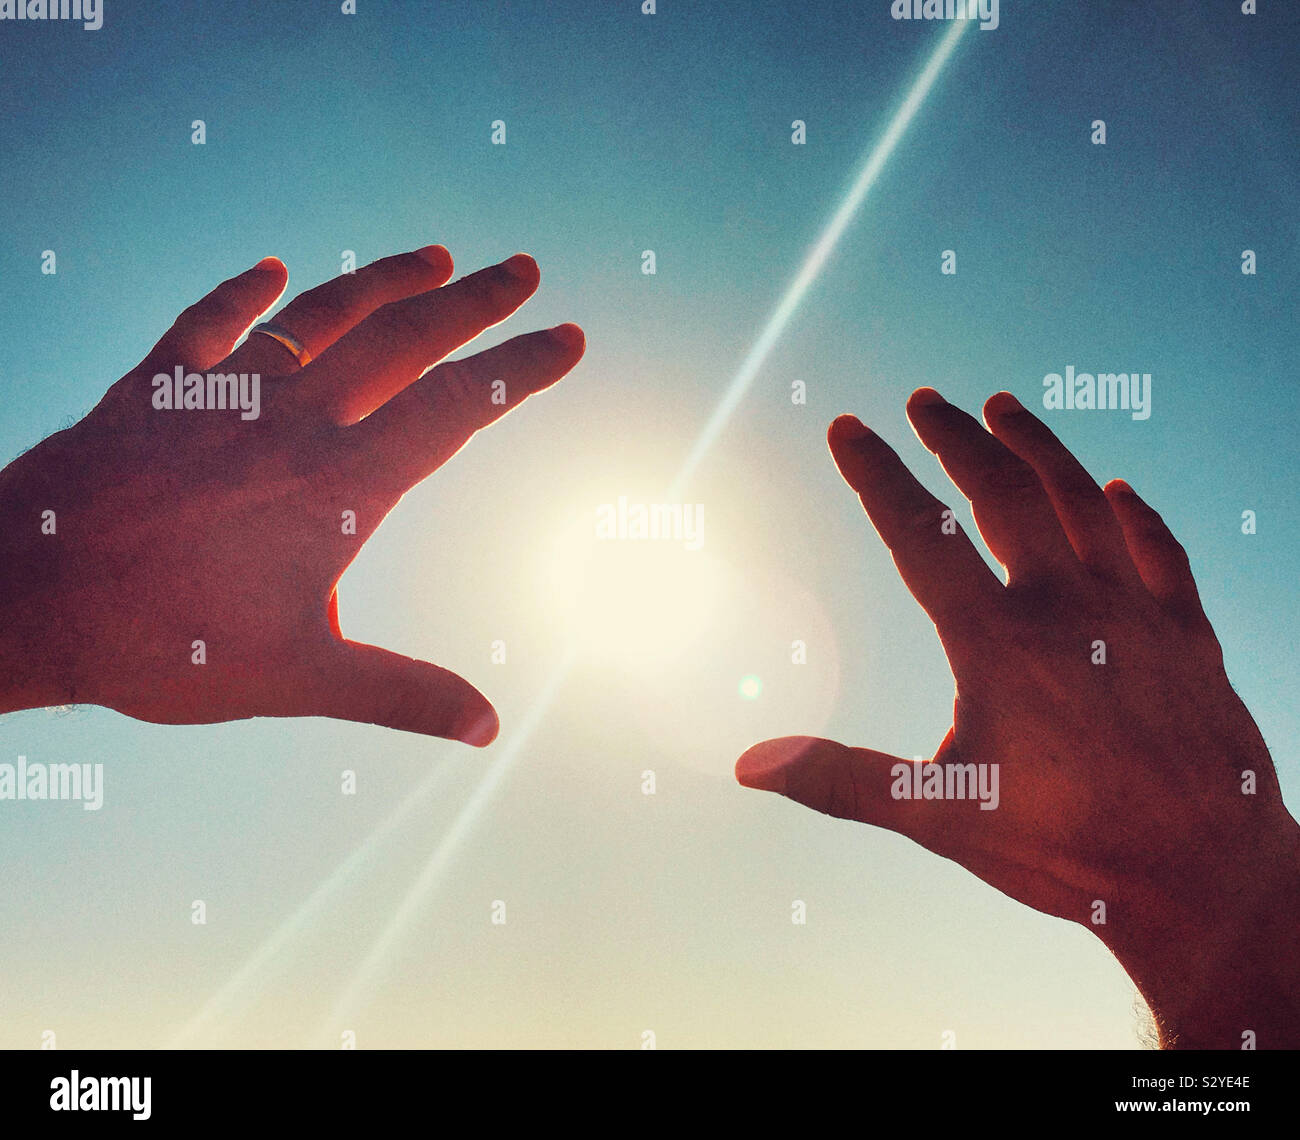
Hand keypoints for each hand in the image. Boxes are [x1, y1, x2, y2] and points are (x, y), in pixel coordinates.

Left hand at [0, 247, 583, 742]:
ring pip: (324, 317)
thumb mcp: (298, 681)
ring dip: (384, 281)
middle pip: (405, 340)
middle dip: (475, 302)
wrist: (28, 595)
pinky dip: (243, 294)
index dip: (520, 368)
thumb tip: (487, 725)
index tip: (569, 336)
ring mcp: (225, 397)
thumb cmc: (164, 644)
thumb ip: (402, 694)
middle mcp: (294, 424)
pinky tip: (271, 269)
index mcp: (340, 486)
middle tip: (525, 269)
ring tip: (434, 256)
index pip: (456, 408)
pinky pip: (211, 324)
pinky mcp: (159, 387)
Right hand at [736, 388, 1299, 1047]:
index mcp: (999, 643)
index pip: (921, 533)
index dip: (876, 474)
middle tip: (926, 400)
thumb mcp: (941, 817)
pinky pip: (1158, 549)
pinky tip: (1116, 489)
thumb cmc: (1070, 852)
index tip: (848, 428)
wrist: (1209, 879)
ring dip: (1037, 448)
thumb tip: (748, 764)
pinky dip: (1133, 511)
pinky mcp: (1188, 635)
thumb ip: (841, 780)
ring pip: (1081, 500)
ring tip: (1003, 407)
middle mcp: (1068, 608)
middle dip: (957, 438)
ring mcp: (1136, 613)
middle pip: (1003, 494)